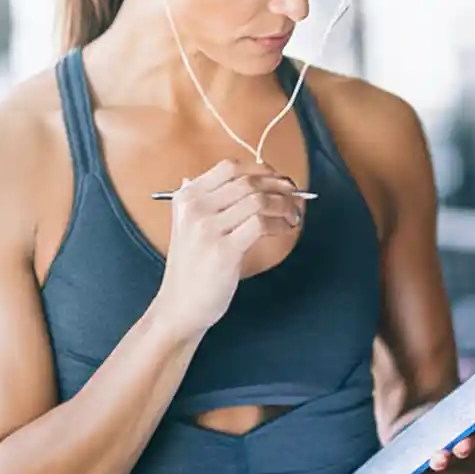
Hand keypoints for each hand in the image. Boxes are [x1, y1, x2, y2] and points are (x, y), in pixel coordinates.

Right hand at [151, 159, 301, 335]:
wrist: (179, 306)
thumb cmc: (193, 266)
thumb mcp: (192, 225)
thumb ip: (213, 201)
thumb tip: (260, 180)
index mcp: (187, 197)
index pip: (229, 167)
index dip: (260, 170)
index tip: (278, 180)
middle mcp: (194, 208)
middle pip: (248, 182)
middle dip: (279, 187)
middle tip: (295, 196)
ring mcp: (207, 228)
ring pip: (258, 200)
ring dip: (284, 205)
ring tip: (294, 215)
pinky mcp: (223, 250)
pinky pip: (261, 223)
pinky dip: (280, 223)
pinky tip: (286, 229)